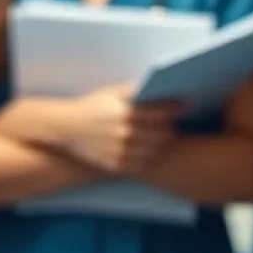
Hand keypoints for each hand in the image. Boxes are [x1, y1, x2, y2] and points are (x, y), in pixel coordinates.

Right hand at [60, 85, 179, 175]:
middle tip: (173, 123)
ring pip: (156, 151)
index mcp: (125, 112)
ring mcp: (121, 152)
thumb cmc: (91, 107)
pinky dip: (151, 158)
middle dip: (171, 127)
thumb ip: (134, 90)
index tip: (186, 104)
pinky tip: (151, 151)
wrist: (67, 129)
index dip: (176, 107)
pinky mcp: (116, 165)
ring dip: (164, 144)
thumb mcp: (111, 92)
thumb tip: (155, 86)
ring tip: (164, 137)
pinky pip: (143, 165)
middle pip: (162, 133)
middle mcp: (125, 134)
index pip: (160, 112)